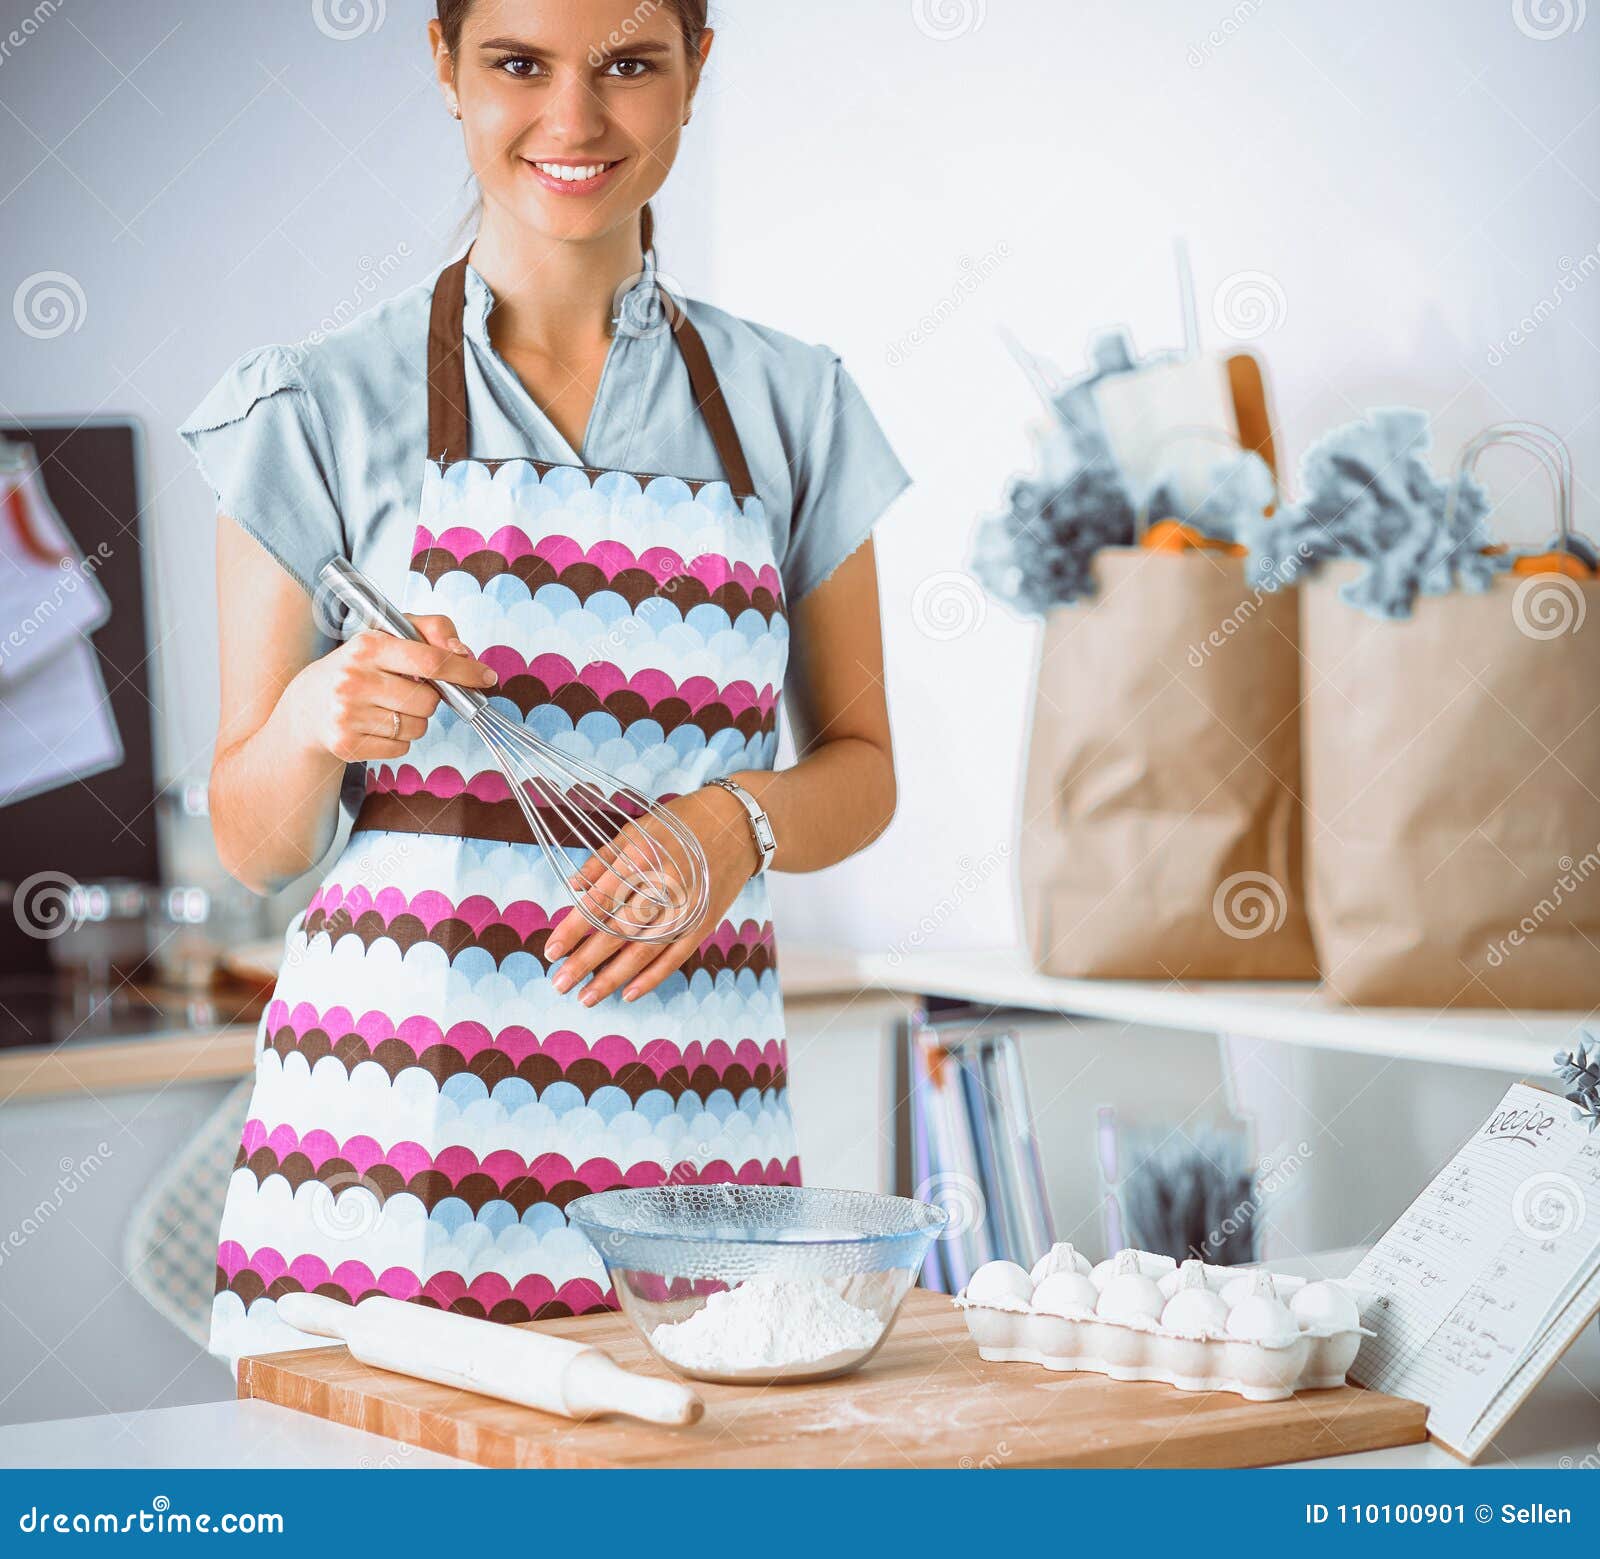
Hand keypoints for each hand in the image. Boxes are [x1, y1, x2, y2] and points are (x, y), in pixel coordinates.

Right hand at [284, 615, 497, 762]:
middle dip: (429, 698)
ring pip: (417, 728)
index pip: (430, 661)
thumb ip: (431, 632)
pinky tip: (376, 725)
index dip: (465, 671)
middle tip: (406, 691)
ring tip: (388, 708)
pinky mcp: (346, 744)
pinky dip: (398, 740)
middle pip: (428, 701)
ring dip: (414, 721)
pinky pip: (401, 749)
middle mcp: (354, 679)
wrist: (308, 706)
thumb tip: (463, 654)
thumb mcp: (389, 637)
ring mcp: (347, 714)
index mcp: (368, 646)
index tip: (487, 677)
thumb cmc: (360, 667)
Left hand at [543, 783, 761, 1006]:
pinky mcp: (704, 921)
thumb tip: (574, 887)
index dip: (572, 929)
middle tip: (560, 984)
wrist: (738, 823)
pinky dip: (652, 977)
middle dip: (585, 961)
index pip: (599, 901)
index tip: (550, 952)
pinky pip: (675, 955)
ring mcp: (686, 905)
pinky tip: (628, 993)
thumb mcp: (637, 829)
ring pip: (644, 950)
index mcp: (640, 855)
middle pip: (617, 931)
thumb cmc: (681, 824)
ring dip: (613, 977)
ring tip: (586, 997)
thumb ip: (604, 859)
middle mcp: (662, 883)